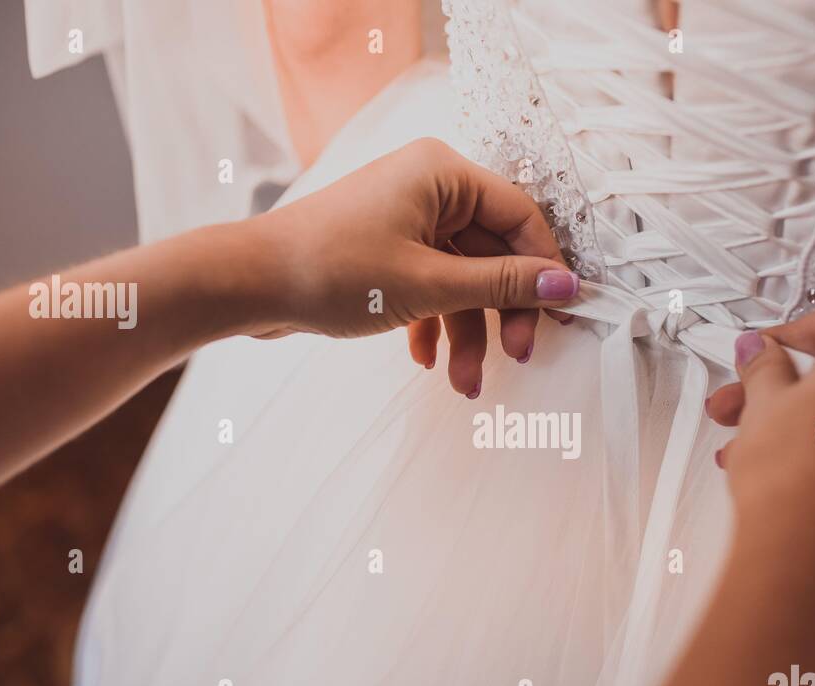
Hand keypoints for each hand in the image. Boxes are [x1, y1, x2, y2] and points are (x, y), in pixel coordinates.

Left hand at [239, 138, 578, 396]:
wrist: (248, 284)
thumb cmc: (331, 270)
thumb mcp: (429, 284)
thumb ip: (501, 285)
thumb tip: (565, 284)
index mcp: (443, 173)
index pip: (521, 218)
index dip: (545, 269)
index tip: (564, 317)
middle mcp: (428, 187)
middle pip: (492, 253)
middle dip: (502, 314)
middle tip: (518, 357)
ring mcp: (405, 219)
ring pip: (460, 279)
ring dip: (467, 333)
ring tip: (464, 384)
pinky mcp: (386, 250)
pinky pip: (430, 285)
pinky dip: (434, 324)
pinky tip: (426, 361)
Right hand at [706, 309, 814, 597]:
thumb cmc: (801, 476)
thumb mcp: (764, 403)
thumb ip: (766, 369)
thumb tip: (764, 358)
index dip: (787, 340)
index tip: (762, 352)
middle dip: (792, 390)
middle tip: (748, 402)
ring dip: (811, 428)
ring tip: (754, 450)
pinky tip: (795, 480)